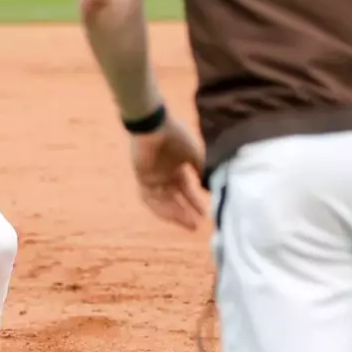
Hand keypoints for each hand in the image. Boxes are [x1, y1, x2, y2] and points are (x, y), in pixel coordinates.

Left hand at [130, 114, 208, 230]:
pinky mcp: (142, 178)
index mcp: (176, 169)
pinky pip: (149, 198)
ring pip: (163, 202)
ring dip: (175, 213)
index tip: (205, 214)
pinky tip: (172, 216)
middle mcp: (164, 176)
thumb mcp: (195, 154)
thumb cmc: (176, 136)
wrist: (156, 125)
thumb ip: (201, 170)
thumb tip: (209, 186)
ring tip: (188, 224)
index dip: (195, 203)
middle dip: (186, 213)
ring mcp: (152, 178)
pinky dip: (160, 208)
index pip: (186, 191)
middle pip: (175, 200)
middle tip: (196, 225)